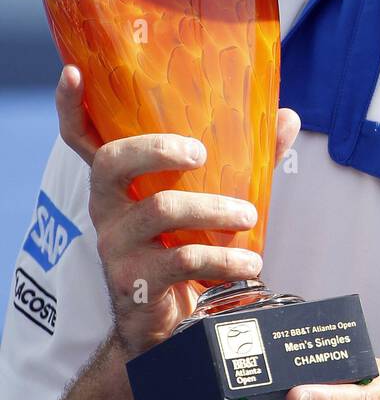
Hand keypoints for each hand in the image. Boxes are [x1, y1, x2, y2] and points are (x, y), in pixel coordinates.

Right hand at [55, 63, 300, 358]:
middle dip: (158, 149)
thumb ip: (248, 159)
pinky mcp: (134, 283)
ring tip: (250, 216)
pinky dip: (224, 259)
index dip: (71, 106)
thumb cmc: (190, 246)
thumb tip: (287, 116)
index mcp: (120, 182)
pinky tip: (251, 264)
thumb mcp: (213, 200)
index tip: (74, 73)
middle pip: (113, 162)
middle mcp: (107, 208)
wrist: (170, 326)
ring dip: (214, 209)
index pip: (82, 138)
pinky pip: (182, 260)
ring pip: (160, 211)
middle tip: (202, 153)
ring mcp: (116, 246)